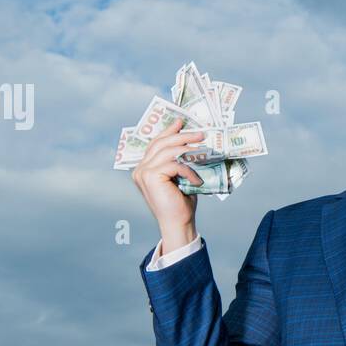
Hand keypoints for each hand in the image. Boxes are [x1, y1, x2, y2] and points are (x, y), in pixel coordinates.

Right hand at [131, 117, 205, 250]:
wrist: (178, 223)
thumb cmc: (181, 202)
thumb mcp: (180, 177)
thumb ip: (178, 161)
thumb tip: (191, 142)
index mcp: (144, 168)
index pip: (155, 143)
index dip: (168, 131)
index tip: (181, 122)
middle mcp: (140, 169)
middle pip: (161, 143)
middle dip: (181, 136)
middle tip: (200, 134)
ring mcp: (143, 173)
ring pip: (168, 151)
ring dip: (189, 150)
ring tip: (205, 151)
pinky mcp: (150, 177)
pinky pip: (174, 164)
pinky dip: (189, 170)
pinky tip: (197, 180)